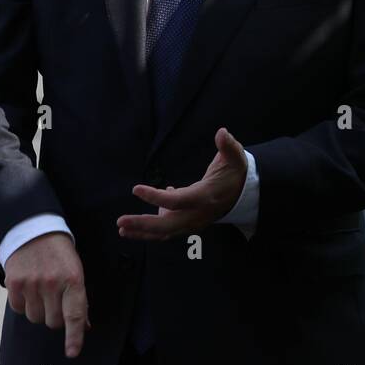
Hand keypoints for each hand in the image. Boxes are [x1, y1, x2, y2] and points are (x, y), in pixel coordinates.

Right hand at [4, 232, 89, 357]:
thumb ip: (79, 298)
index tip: (72, 353)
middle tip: (56, 301)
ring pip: (36, 318)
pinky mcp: (14, 284)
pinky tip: (29, 288)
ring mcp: (32, 284)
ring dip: (40, 311)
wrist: (34, 230)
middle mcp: (52, 284)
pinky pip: (20, 309)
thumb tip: (85, 326)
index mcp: (73, 279)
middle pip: (54, 322)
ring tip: (42, 291)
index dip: (74, 336)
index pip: (75, 315)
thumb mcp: (76, 271)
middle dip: (56, 317)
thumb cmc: (60, 255)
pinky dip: (24, 304)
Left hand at [118, 128, 247, 241]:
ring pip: (166, 233)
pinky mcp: (189, 225)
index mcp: (206, 197)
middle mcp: (198, 214)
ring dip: (143, 232)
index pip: (178, 201)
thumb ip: (228, 146)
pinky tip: (135, 227)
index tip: (136, 189)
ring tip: (122, 228)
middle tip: (120, 221)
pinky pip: (168, 232)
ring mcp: (193, 223)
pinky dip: (150, 233)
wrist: (244, 195)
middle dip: (143, 224)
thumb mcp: (235, 157)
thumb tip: (221, 132)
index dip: (156, 197)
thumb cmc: (235, 174)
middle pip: (168, 225)